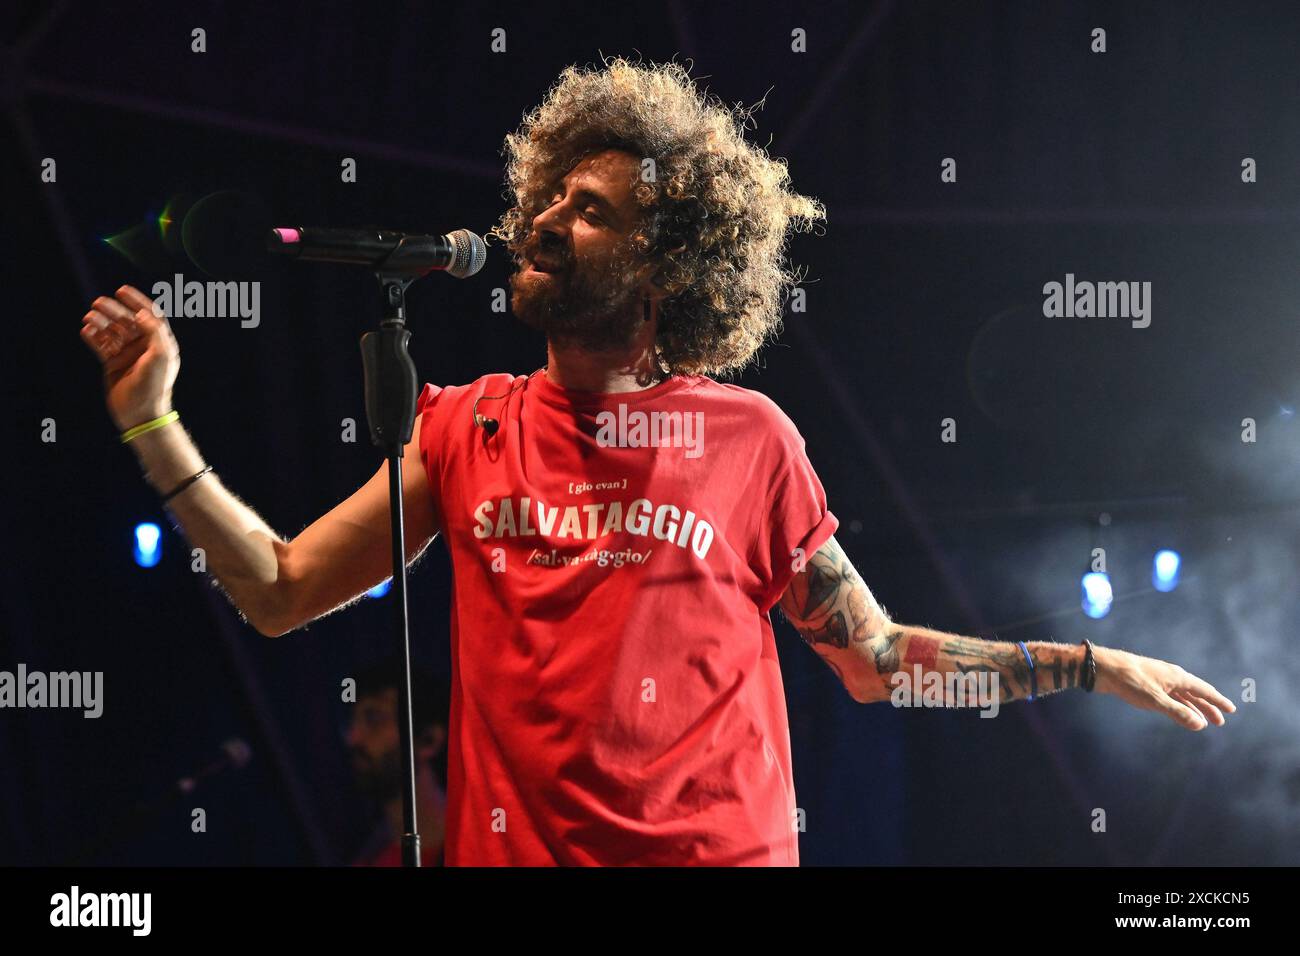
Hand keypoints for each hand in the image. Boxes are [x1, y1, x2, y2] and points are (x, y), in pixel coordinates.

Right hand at [79, 285, 180, 430]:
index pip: (149, 316)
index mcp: (160, 343)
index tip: (121, 290)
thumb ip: (154, 331)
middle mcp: (144, 347)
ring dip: (101, 323)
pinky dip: (93, 338)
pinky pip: (101, 346)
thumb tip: (142, 313)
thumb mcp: (160, 355)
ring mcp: (128, 355)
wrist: (140, 413)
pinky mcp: (114, 365)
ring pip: (112, 332)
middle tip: (98, 303)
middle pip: (127, 322)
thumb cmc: (154, 385)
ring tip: (89, 317)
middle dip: (113, 311)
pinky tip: (86, 330)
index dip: (137, 301)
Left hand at [1094, 646, 1236, 730]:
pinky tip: (1180, 713)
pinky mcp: (1147, 684)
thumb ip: (1178, 713)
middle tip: (1220, 722)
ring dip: (1193, 708)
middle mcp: (1171, 676)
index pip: (1204, 690)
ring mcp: (1159, 679)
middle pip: (1195, 693)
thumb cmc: (1130, 681)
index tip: (1231, 710)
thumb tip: (1200, 725)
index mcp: (1177, 676)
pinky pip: (1169, 696)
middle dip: (1208, 707)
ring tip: (1203, 721)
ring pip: (1182, 695)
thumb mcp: (1155, 700)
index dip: (1218, 701)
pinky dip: (1178, 706)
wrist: (1103, 668)